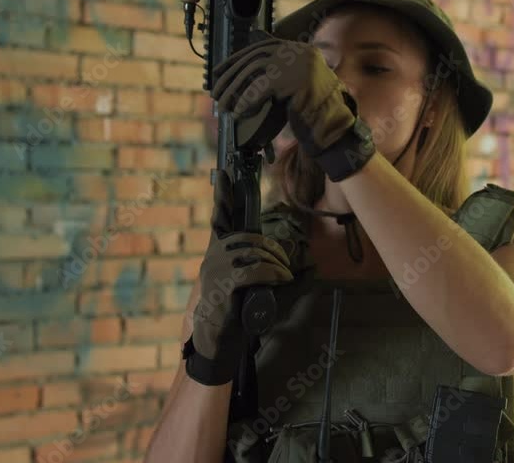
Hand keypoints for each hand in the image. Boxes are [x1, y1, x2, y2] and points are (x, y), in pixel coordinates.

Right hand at [186, 170, 293, 384]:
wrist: (215, 340)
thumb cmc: (232, 312)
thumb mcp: (247, 287)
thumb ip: (263, 272)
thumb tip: (301, 266)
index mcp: (216, 253)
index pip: (218, 219)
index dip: (222, 196)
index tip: (223, 173)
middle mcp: (212, 257)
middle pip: (247, 238)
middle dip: (271, 247)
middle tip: (285, 262)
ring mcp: (215, 270)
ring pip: (252, 253)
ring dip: (274, 262)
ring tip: (284, 273)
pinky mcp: (222, 286)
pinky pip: (253, 270)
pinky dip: (271, 272)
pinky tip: (280, 278)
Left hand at [210, 31, 373, 180]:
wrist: (336, 127)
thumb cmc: (315, 110)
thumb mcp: (295, 85)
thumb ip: (278, 71)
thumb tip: (247, 61)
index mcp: (300, 49)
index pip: (260, 47)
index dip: (236, 60)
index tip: (219, 72)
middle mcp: (299, 52)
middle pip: (254, 58)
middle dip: (230, 76)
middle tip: (215, 90)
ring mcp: (297, 64)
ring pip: (253, 71)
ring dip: (233, 90)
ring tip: (222, 105)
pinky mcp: (292, 81)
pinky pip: (260, 89)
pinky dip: (245, 101)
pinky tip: (238, 112)